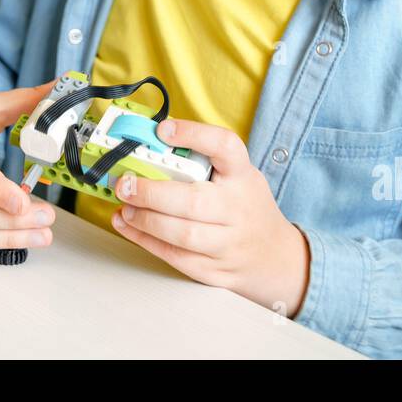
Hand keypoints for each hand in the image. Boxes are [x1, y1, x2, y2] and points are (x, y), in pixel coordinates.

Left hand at [110, 119, 311, 316]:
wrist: (275, 257)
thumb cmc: (246, 207)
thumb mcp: (238, 176)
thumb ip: (203, 162)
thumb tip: (150, 144)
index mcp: (243, 177)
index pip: (224, 147)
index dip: (193, 135)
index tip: (163, 130)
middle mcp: (239, 209)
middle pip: (194, 201)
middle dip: (152, 193)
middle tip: (125, 184)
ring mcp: (229, 244)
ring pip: (183, 235)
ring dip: (146, 221)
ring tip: (125, 208)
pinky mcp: (215, 270)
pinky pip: (176, 258)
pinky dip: (147, 242)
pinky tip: (130, 227)